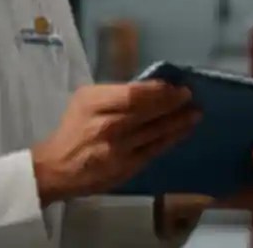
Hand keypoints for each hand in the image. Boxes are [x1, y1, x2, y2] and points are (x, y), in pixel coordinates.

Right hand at [31, 81, 199, 205]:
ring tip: (194, 112)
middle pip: (146, 111)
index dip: (156, 90)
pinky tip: (183, 130)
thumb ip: (113, 94)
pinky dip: (171, 139)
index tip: (173, 84)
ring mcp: (117, 149)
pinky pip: (154, 150)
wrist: (58, 168)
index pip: (131, 94)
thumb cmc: (74, 129)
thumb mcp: (85, 101)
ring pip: (154, 131)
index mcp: (92, 103)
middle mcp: (105, 125)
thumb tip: (148, 88)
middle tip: (188, 95)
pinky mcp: (126, 167)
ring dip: (178, 121)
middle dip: (171, 102)